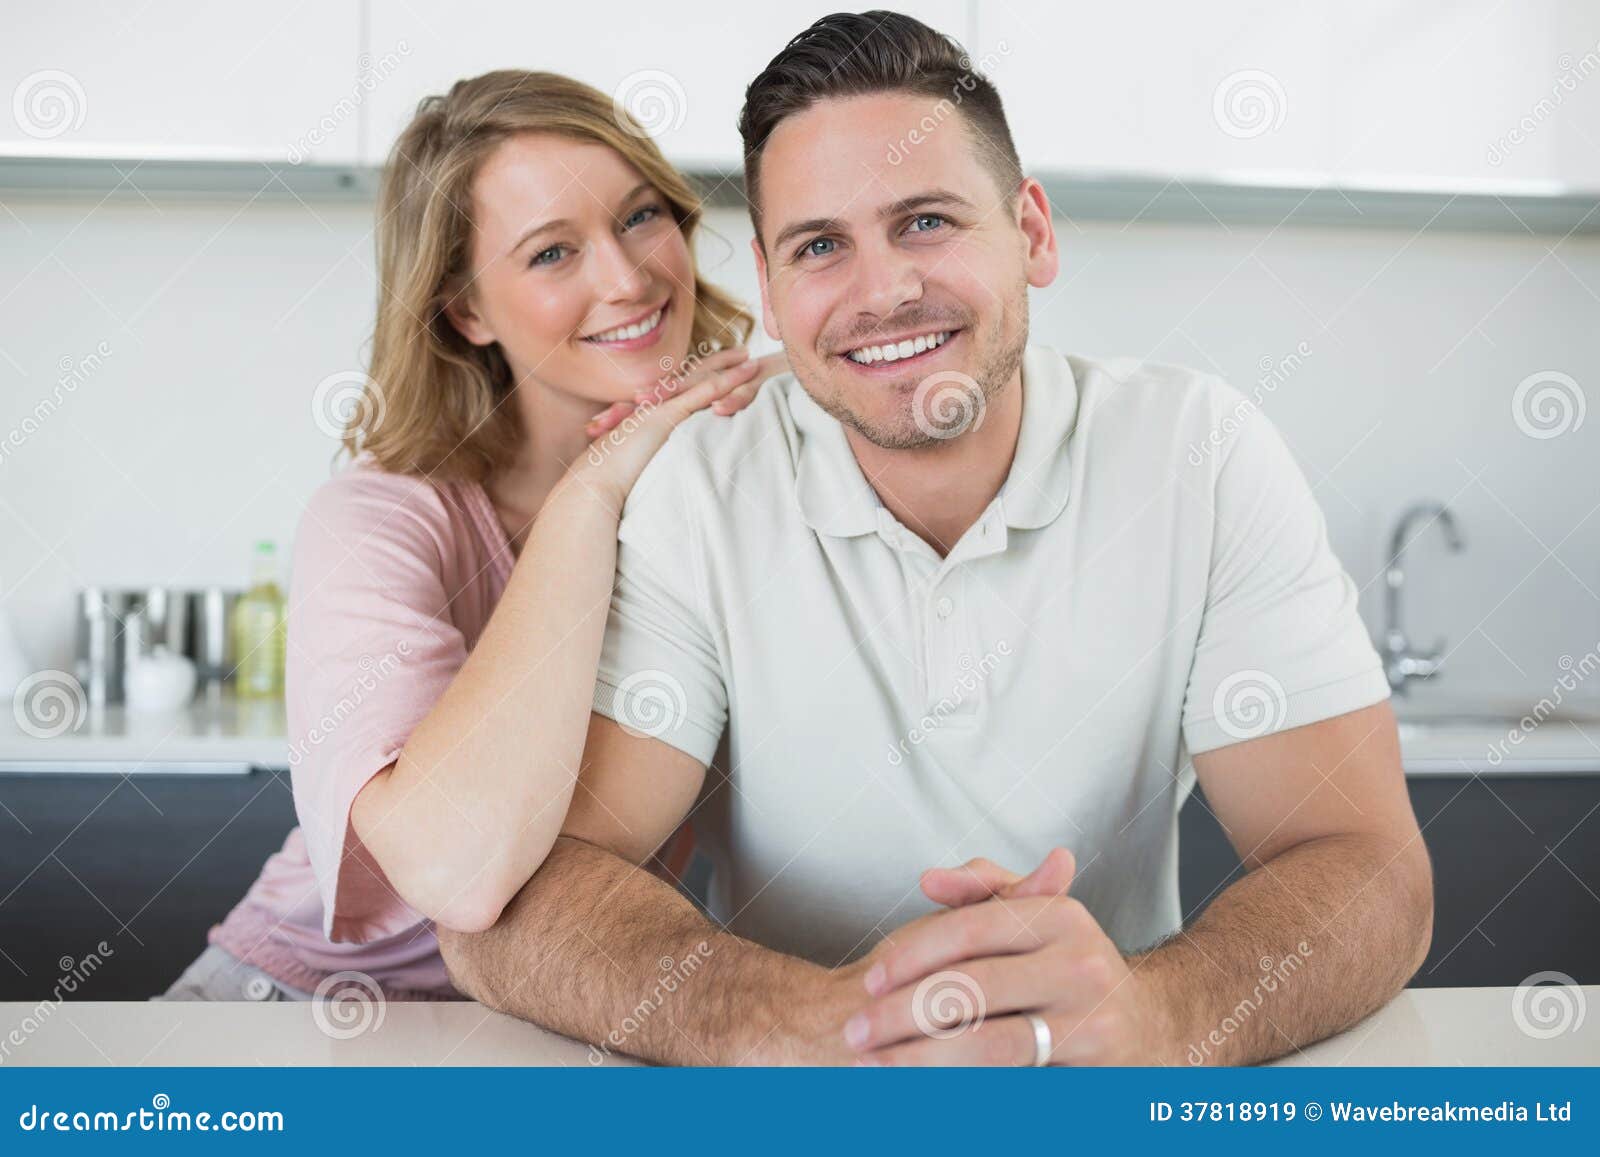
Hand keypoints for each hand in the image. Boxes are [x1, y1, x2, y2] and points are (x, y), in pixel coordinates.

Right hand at [574, 348, 787, 505]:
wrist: (594, 480)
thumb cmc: (605, 479)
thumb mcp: (628, 462)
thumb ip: (644, 455)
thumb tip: (651, 463)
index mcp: (647, 412)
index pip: (678, 387)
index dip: (698, 375)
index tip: (717, 367)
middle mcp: (656, 404)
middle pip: (692, 375)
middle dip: (717, 362)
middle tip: (741, 352)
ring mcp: (662, 407)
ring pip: (702, 379)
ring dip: (729, 367)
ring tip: (752, 359)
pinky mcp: (669, 416)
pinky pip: (704, 393)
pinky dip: (727, 382)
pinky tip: (747, 374)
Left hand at [841, 848, 1179, 1065]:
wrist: (1152, 1028)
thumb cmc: (1070, 966)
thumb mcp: (1037, 916)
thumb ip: (982, 888)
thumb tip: (929, 879)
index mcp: (1062, 918)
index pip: (968, 932)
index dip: (910, 956)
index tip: (872, 981)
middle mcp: (1081, 968)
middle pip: (970, 991)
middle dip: (901, 1014)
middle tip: (857, 1031)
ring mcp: (1091, 1025)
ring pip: (987, 1047)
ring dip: (919, 1059)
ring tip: (874, 1066)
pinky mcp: (1091, 1077)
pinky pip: (1011, 1086)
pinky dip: (959, 1091)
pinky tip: (918, 1091)